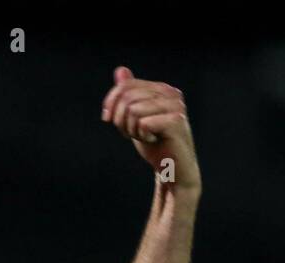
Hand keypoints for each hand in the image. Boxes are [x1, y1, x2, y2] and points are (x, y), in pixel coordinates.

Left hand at [101, 66, 200, 192]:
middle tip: (131, 133)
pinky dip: (141, 136)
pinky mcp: (175, 121)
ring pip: (133, 110)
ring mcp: (175, 106)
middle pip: (127, 98)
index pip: (125, 85)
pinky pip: (142, 122)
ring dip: (132, 129)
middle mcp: (171, 93)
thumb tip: (120, 70)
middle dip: (121, 120)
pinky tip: (153, 140)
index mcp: (162, 89)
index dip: (111, 103)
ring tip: (145, 137)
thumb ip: (129, 95)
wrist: (173, 170)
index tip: (108, 119)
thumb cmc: (155, 144)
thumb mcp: (135, 118)